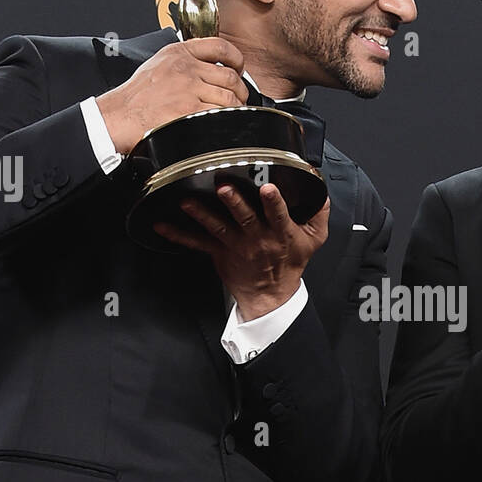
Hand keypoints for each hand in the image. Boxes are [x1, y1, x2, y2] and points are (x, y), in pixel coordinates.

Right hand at [95, 37, 248, 154]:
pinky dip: (226, 122)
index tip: (239, 68)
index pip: (219, 46)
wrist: (119, 116)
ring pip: (229, 98)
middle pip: (230, 77)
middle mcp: (185, 68)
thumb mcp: (158, 64)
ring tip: (230, 115)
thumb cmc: (137, 96)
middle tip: (237, 99)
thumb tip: (211, 67)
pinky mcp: (190, 111)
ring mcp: (189, 89)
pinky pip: (221, 115)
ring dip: (235, 109)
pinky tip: (222, 124)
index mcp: (178, 53)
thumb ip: (184, 61)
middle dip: (240, 91)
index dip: (236, 58)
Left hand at [154, 185, 329, 318]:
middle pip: (245, 218)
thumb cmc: (289, 263)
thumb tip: (319, 188)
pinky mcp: (219, 252)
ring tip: (188, 203)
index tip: (269, 189)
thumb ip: (319, 212)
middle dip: (234, 203)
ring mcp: (236, 245)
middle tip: (224, 188)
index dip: (274, 202)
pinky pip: (196, 243)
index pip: (279, 215)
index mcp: (281, 233)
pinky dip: (178, 235)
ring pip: (218, 227)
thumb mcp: (315, 239)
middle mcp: (257, 238)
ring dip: (202, 214)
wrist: (271, 294)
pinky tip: (162, 226)